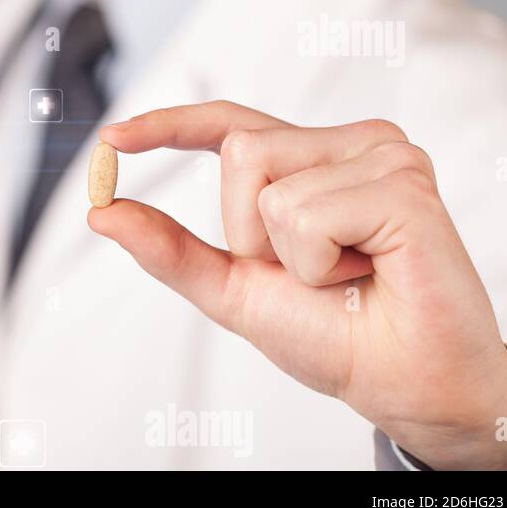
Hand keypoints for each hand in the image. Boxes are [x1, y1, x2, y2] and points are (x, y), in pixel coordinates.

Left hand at [87, 101, 506, 469]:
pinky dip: (319, 262)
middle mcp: (349, 145)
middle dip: (248, 232)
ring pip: (268, 184)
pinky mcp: (405, 182)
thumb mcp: (233, 290)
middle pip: (238, 150)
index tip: (111, 139)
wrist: (403, 384)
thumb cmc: (335, 335)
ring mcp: (383, 155)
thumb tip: (101, 213)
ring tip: (347, 273)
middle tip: (314, 272)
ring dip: (290, 255)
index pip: (230, 124)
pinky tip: (370, 271)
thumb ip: (170, 250)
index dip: (170, 125)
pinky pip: (308, 214)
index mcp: (312, 162)